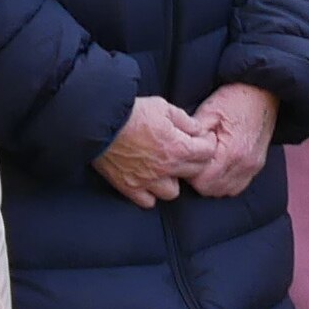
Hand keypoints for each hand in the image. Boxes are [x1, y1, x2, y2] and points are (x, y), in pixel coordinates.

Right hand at [94, 93, 211, 206]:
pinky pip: (148, 201)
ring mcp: (148, 181)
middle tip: (184, 153)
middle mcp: (167, 168)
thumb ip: (185, 120)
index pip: (207, 153)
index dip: (207, 144)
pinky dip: (149, 194)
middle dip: (194, 162)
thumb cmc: (132, 112)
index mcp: (178, 147)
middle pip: (194, 173)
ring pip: (172, 192)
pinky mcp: (130, 187)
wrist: (101, 123)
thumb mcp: (163, 107)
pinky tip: (147, 181)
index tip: (201, 140)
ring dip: (171, 181)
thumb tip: (197, 130)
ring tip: (165, 170)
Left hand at [182, 82, 280, 197]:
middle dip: (198, 179)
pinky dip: (225, 181)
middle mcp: (245, 164)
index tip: (185, 158)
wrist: (264, 90)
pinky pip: (237, 186)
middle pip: (212, 190)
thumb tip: (182, 151)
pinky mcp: (257, 165)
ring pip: (225, 191)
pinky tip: (218, 167)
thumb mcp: (209, 110)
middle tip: (192, 160)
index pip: (202, 181)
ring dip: (212, 182)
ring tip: (205, 163)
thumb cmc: (235, 97)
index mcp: (232, 152)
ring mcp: (253, 166)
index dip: (189, 173)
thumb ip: (195, 134)